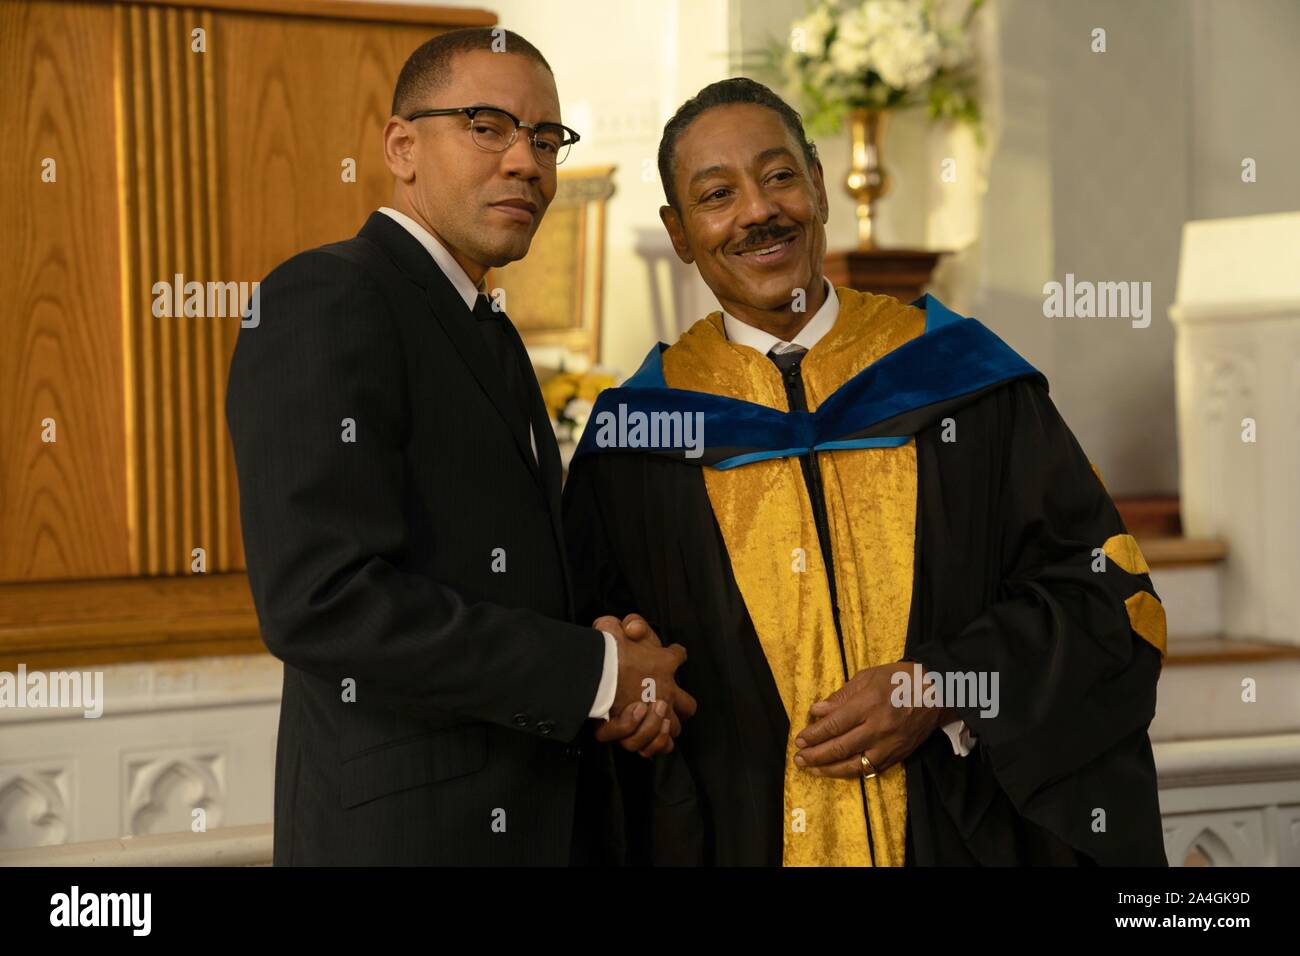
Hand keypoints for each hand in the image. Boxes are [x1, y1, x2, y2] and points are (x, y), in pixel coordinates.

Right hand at [591, 613, 696, 757]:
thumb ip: (627, 624)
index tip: (670, 655)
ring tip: (653, 720)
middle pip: (688, 705)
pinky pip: (656, 745)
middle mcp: (666, 690)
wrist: (597, 674)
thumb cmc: (605, 651)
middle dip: (680, 706)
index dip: (675, 654)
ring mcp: (657, 713)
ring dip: (665, 726)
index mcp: (664, 663)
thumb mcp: (613, 626)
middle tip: (664, 702)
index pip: (679, 656)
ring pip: (673, 728)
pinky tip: (647, 738)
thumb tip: (633, 629)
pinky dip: (653, 743)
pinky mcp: (642, 730)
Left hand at [792, 662, 946, 778]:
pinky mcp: (899, 755)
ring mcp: (890, 744)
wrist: (939, 691)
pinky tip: (838, 771)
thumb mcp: (868, 676)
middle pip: (840, 747)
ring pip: (854, 764)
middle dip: (815, 755)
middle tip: (799, 758)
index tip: (799, 739)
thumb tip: (818, 710)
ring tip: (813, 769)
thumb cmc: (900, 678)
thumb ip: (842, 695)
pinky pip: (872, 768)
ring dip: (830, 769)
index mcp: (869, 703)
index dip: (814, 734)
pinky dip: (853, 772)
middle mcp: (878, 727)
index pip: (834, 724)